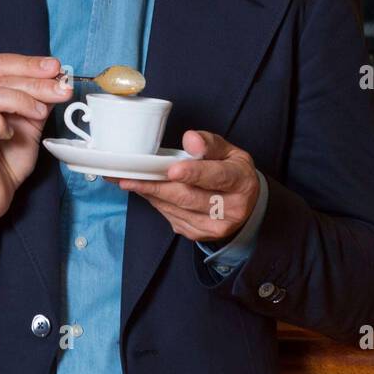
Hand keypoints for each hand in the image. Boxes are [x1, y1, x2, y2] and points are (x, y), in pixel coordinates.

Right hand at [0, 54, 71, 234]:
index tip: (56, 68)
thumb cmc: (4, 159)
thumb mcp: (30, 124)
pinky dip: (0, 123)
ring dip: (20, 99)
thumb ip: (39, 102)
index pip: (1, 65)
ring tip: (39, 113)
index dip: (30, 63)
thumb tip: (58, 81)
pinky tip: (11, 133)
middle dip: (34, 80)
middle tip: (59, 88)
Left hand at [112, 130, 258, 244]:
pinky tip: (146, 190)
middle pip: (189, 197)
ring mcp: (213, 226)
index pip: (217, 176)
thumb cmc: (232, 172)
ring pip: (176, 208)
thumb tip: (190, 139)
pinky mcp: (198, 235)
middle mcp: (230, 209)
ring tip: (129, 180)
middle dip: (157, 186)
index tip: (172, 170)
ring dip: (150, 194)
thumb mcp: (230, 152)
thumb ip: (210, 143)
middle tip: (130, 177)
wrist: (244, 206)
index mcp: (241, 182)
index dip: (194, 173)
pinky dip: (156, 202)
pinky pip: (171, 217)